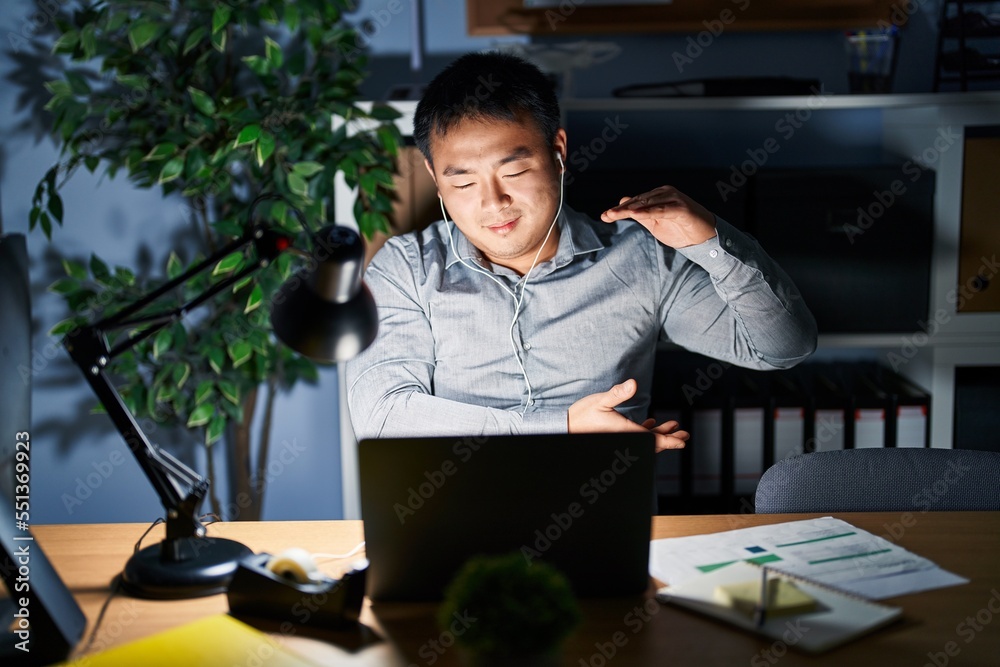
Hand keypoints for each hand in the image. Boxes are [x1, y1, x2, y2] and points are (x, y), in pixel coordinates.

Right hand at [568, 379, 688, 451]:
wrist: (566, 426)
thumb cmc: (582, 414)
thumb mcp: (601, 401)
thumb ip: (618, 393)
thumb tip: (633, 383)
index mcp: (625, 432)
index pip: (652, 439)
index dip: (669, 441)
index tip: (682, 441)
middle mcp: (625, 439)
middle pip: (652, 442)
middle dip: (670, 438)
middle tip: (684, 435)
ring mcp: (621, 439)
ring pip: (645, 440)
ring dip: (659, 434)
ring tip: (673, 426)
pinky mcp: (617, 436)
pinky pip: (636, 437)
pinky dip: (646, 431)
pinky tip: (651, 422)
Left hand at [600, 185, 716, 248]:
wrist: (704, 237)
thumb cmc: (680, 229)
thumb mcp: (655, 223)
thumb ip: (640, 213)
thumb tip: (622, 202)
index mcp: (658, 195)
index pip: (635, 201)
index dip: (620, 209)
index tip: (605, 216)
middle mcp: (665, 193)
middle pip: (639, 201)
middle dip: (621, 209)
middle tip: (606, 215)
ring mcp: (674, 199)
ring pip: (648, 204)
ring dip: (631, 209)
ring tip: (616, 214)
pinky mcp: (681, 208)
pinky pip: (661, 210)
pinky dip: (648, 212)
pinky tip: (635, 215)